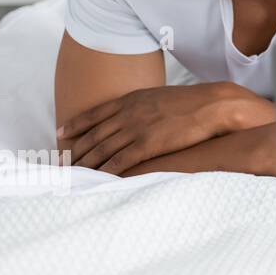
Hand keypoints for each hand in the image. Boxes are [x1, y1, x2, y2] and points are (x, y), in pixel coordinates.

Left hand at [60, 82, 275, 175]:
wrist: (214, 105)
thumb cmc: (193, 102)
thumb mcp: (162, 96)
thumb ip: (144, 105)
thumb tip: (138, 114)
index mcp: (132, 99)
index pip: (95, 113)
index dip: (75, 124)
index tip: (61, 134)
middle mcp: (129, 113)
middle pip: (94, 134)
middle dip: (77, 149)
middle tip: (64, 162)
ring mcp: (137, 128)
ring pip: (102, 149)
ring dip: (87, 163)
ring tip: (76, 174)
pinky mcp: (148, 144)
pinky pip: (120, 160)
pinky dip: (106, 170)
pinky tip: (99, 178)